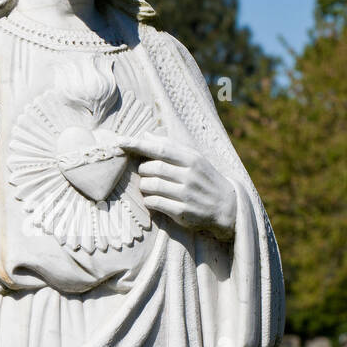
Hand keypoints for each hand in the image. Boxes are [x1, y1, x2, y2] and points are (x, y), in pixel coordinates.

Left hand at [118, 132, 236, 239]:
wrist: (227, 207)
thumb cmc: (205, 179)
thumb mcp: (194, 159)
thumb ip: (170, 147)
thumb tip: (146, 135)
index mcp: (191, 159)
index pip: (160, 148)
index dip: (137, 144)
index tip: (119, 141)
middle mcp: (189, 175)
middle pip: (152, 168)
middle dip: (143, 170)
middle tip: (147, 173)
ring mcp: (186, 194)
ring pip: (150, 185)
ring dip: (144, 186)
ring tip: (150, 186)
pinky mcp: (182, 211)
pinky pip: (154, 202)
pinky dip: (149, 200)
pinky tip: (154, 199)